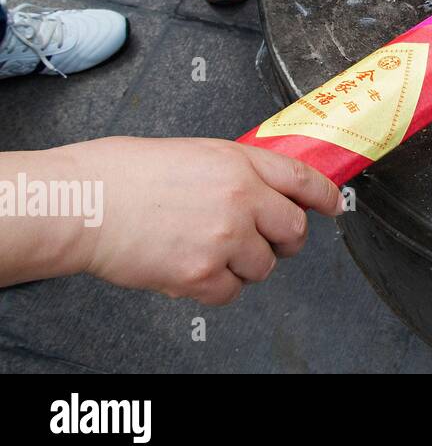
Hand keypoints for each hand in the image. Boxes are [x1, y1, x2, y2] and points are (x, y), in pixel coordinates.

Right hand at [69, 137, 341, 304]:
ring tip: (211, 252)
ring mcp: (224, 238)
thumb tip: (259, 188)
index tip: (334, 205)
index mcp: (239, 163)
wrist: (84, 203)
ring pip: (264, 265)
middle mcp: (240, 198)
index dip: (325, 195)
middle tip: (265, 241)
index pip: (302, 178)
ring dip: (245, 265)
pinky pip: (231, 292)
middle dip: (284, 239)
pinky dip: (217, 288)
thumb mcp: (193, 152)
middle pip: (293, 229)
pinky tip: (194, 270)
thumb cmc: (123, 174)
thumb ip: (233, 171)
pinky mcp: (201, 274)